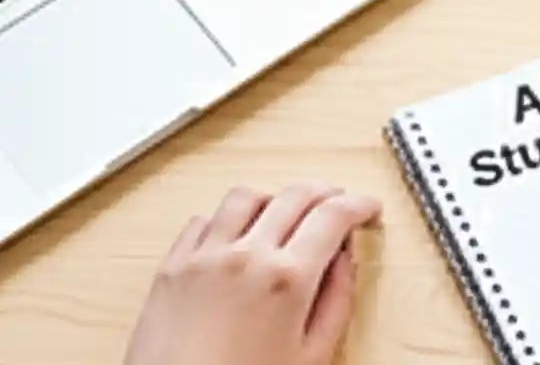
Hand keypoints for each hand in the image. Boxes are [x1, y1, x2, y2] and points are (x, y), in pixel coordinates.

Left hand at [124, 184, 380, 364]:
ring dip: (275, 198)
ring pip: (247, 196)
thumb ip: (336, 302)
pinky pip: (203, 220)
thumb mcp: (311, 357)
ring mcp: (205, 256)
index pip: (333, 216)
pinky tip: (236, 235)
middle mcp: (246, 256)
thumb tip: (344, 262)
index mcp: (287, 279)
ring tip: (286, 215)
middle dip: (326, 192)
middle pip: (295, 194)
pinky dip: (227, 219)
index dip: (358, 204)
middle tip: (337, 203)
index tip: (366, 207)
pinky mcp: (173, 266)